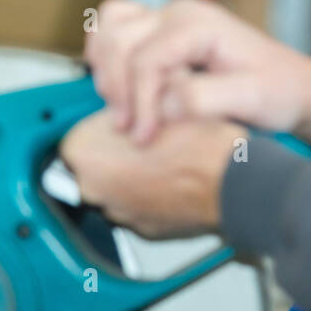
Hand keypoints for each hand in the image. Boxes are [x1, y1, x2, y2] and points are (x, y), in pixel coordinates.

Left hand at [59, 108, 245, 238]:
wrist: (234, 183)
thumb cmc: (201, 147)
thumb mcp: (162, 94)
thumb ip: (135, 90)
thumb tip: (136, 81)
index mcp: (85, 151)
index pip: (76, 129)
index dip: (106, 119)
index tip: (125, 116)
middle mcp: (94, 188)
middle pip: (94, 159)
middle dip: (115, 147)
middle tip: (146, 132)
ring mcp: (119, 212)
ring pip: (118, 183)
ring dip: (133, 171)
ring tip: (165, 154)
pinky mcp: (144, 229)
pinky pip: (139, 204)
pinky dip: (152, 193)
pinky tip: (175, 176)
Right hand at [83, 0, 310, 147]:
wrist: (296, 87)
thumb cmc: (280, 92)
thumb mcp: (253, 99)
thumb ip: (207, 99)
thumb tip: (164, 104)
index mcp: (199, 25)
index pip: (145, 59)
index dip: (139, 102)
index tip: (144, 137)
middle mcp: (179, 14)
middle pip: (118, 42)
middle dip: (119, 90)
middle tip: (132, 131)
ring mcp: (168, 20)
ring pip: (108, 31)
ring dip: (107, 73)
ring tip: (125, 113)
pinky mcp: (163, 33)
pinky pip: (115, 32)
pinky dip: (108, 60)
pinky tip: (122, 93)